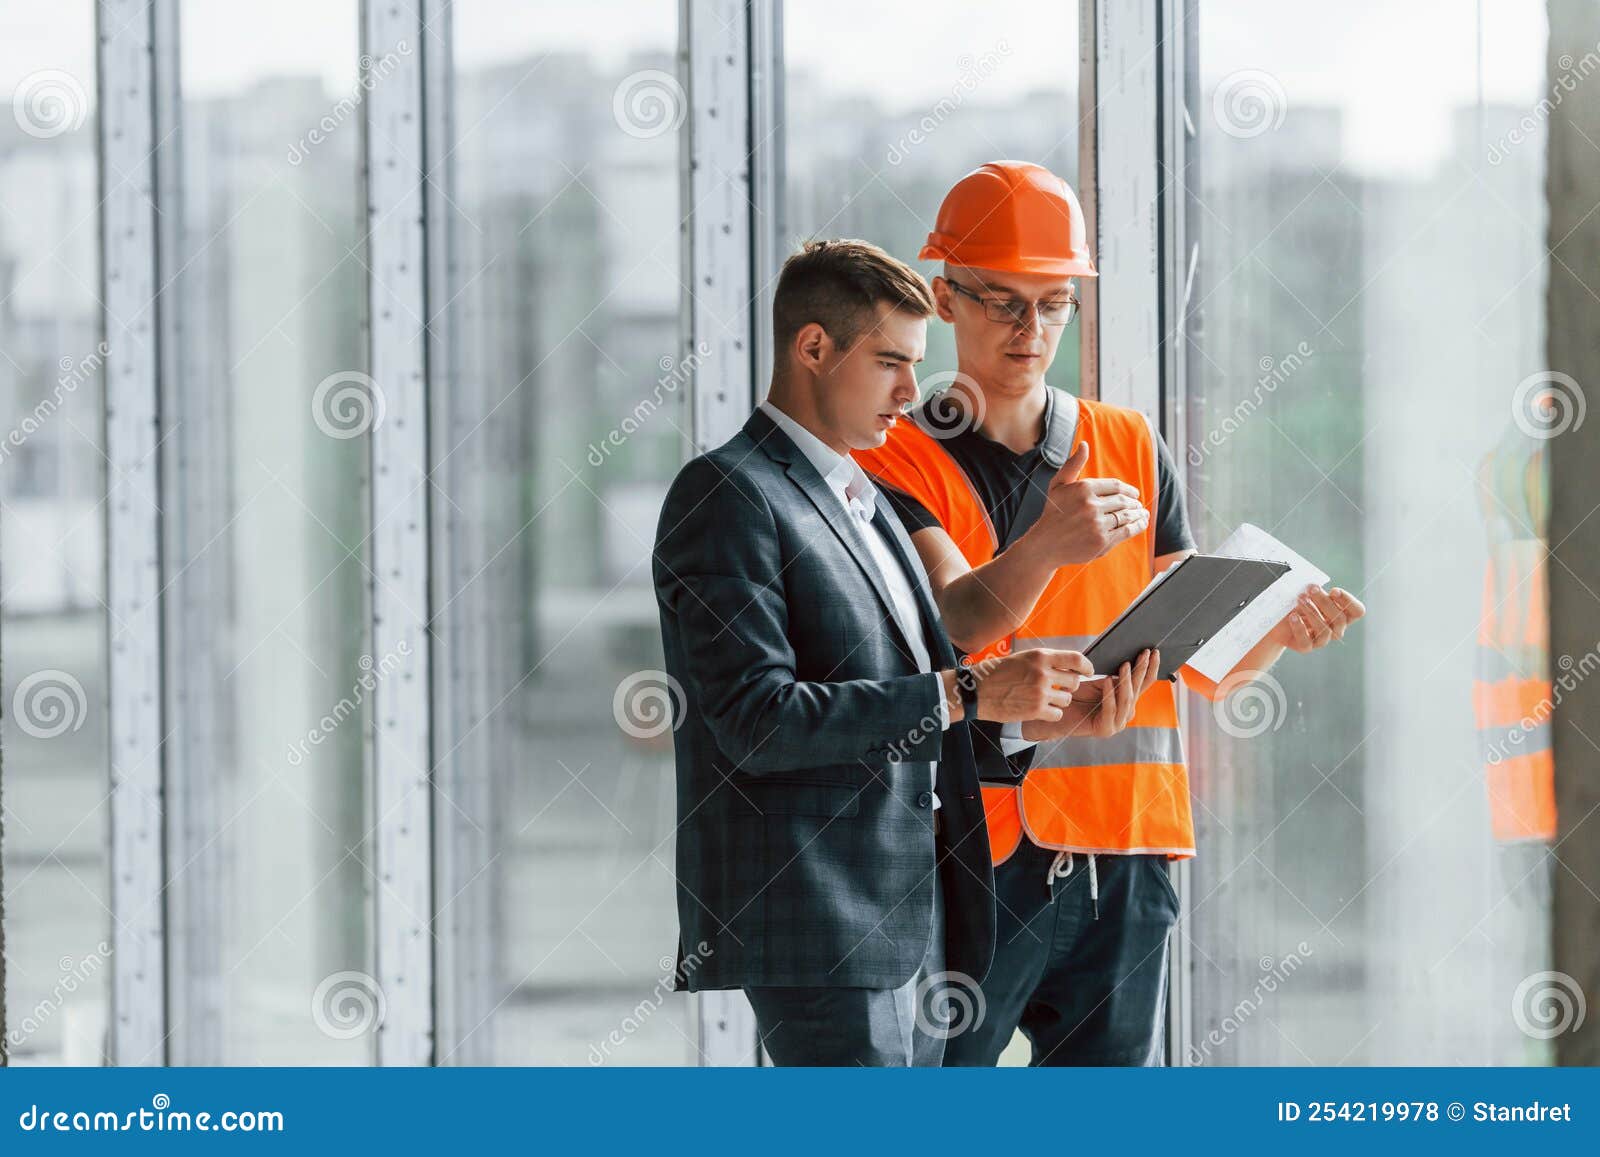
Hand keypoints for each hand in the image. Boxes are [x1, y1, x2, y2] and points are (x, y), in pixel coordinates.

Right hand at [971, 647, 1092, 723]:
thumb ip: (1044, 662)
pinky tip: (1040, 710)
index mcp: (1040, 656)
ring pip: (1066, 700)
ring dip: (1059, 702)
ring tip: (1044, 700)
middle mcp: (1042, 673)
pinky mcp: (1035, 710)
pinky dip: (1051, 714)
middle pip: (1074, 682)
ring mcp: (1040, 692)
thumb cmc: (996, 673)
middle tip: (1059, 689)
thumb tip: (1066, 666)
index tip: (1088, 672)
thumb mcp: (1021, 658)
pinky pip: (1057, 714)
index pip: (1076, 659)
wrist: (976, 691)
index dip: (1087, 667)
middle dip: (1069, 687)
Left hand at [1022, 648, 1159, 739]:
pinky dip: (1110, 694)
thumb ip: (1113, 675)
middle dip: (1141, 670)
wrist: (1053, 712)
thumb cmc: (1073, 695)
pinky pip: (1111, 710)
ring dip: (1127, 681)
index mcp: (1126, 700)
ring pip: (1127, 700)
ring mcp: (1117, 723)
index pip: (1143, 683)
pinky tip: (1107, 680)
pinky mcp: (1105, 730)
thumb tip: (1126, 656)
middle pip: (1138, 690)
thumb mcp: (1097, 681)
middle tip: (1144, 653)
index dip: (1150, 668)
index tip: (1154, 650)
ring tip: (1125, 665)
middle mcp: (1125, 712)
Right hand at [1025, 441, 1148, 565]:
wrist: (1045, 544)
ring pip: (1126, 515)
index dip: (1129, 490)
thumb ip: (1073, 464)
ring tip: (1142, 514)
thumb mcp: (1058, 485)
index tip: (1135, 494)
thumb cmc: (1053, 512)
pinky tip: (1141, 523)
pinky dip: (1138, 526)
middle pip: (1123, 501)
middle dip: (1134, 503)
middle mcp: (1091, 505)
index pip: (1116, 486)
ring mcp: (1097, 524)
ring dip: (1138, 514)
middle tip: (1138, 505)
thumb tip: (1084, 444)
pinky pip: (1126, 530)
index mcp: (1083, 488)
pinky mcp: (1102, 541)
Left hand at [1268, 585, 1364, 652]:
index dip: (1348, 601)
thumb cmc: (1297, 604)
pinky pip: (1306, 641)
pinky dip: (1300, 627)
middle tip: (1310, 589)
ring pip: (1325, 630)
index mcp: (1342, 615)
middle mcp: (1335, 629)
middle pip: (1340, 619)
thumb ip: (1316, 590)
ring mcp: (1321, 640)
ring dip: (1312, 612)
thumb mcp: (1308, 594)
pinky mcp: (1306, 647)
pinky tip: (1293, 616)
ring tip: (1300, 600)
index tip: (1333, 591)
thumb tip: (1315, 585)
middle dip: (1325, 602)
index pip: (1357, 611)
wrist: (1277, 620)